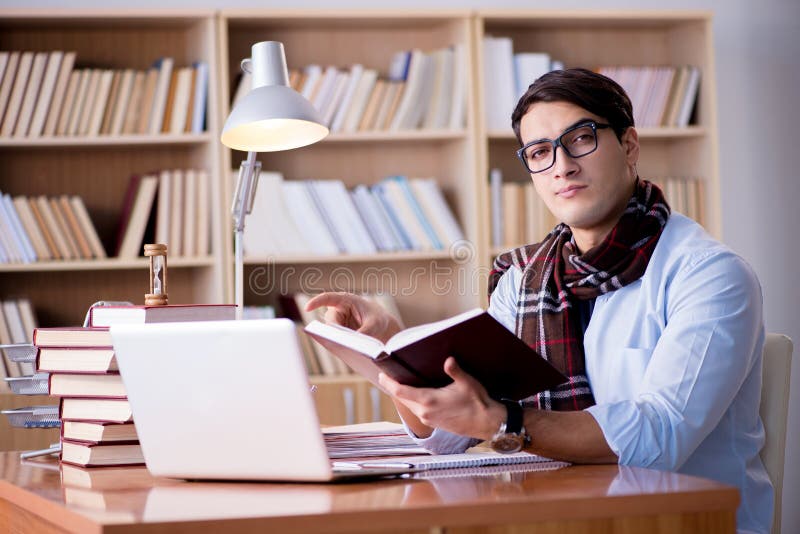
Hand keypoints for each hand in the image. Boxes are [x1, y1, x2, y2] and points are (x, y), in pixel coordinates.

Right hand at [305, 292, 403, 343]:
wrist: (383, 327)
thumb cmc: (378, 319)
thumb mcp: (374, 324)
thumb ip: (364, 332)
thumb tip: (352, 342)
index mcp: (346, 300)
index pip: (328, 298)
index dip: (316, 302)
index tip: (307, 308)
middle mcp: (338, 311)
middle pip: (330, 321)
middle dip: (333, 331)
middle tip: (338, 340)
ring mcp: (338, 323)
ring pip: (331, 333)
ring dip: (337, 339)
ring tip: (347, 347)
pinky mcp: (338, 334)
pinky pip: (334, 340)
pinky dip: (339, 345)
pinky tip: (347, 351)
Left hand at [378, 357, 505, 440]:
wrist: (487, 423)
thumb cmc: (478, 402)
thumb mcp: (467, 383)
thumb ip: (455, 371)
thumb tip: (448, 360)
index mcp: (429, 401)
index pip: (401, 392)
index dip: (389, 383)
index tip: (381, 375)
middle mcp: (425, 412)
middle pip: (402, 399)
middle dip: (393, 387)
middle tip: (386, 375)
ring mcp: (429, 419)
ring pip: (409, 405)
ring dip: (403, 395)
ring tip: (398, 382)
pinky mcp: (434, 423)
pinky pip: (417, 410)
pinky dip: (412, 401)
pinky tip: (415, 394)